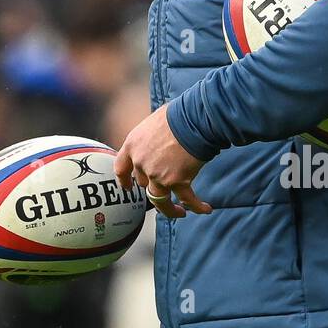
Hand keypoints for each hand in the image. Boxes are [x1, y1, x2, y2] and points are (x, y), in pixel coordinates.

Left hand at [114, 101, 211, 218]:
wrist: (193, 120)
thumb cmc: (176, 115)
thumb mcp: (152, 123)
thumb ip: (150, 138)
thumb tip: (157, 140)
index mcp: (132, 146)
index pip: (121, 168)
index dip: (124, 181)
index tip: (128, 188)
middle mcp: (142, 164)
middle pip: (143, 184)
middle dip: (154, 186)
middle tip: (166, 188)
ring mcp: (158, 175)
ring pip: (160, 200)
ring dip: (170, 209)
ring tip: (181, 212)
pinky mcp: (178, 182)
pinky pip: (187, 199)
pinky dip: (197, 206)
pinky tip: (205, 208)